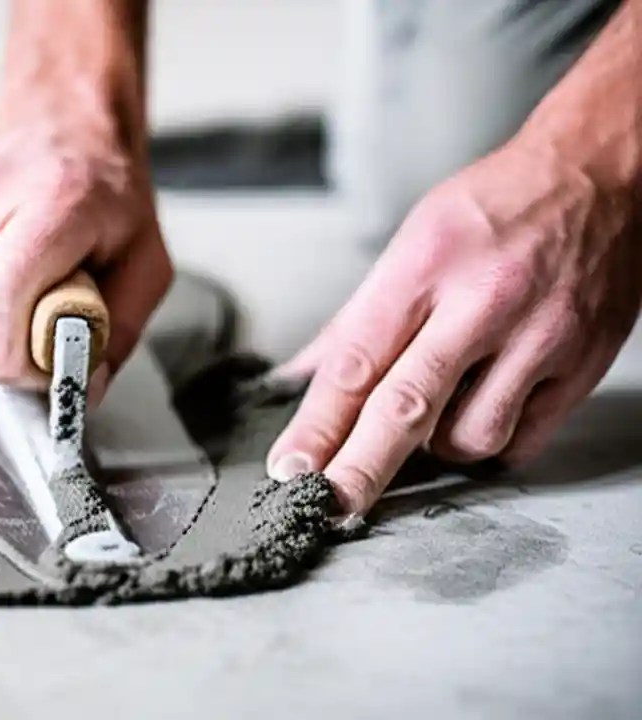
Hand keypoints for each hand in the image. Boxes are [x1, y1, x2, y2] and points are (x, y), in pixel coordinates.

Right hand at [0, 122, 171, 394]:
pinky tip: (5, 273)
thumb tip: (83, 390)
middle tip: (47, 333)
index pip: (0, 306)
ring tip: (31, 293)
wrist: (64, 125)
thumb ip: (120, 332)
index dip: (19, 361)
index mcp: (54, 204)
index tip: (50, 365)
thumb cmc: (108, 193)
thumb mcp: (146, 263)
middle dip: (8, 355)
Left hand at [267, 141, 640, 514]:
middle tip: (328, 505)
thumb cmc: (498, 205)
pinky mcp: (583, 364)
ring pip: (470, 436)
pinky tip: (480, 413)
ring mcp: (540, 337)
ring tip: (434, 413)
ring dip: (436, 446)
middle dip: (360, 467)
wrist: (603, 173)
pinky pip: (523, 439)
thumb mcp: (412, 241)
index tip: (292, 466)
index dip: (319, 424)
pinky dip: (491, 442)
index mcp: (426, 266)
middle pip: (407, 407)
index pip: (357, 362)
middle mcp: (483, 302)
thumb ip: (356, 320)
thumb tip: (298, 377)